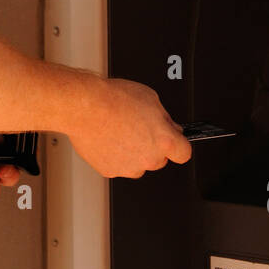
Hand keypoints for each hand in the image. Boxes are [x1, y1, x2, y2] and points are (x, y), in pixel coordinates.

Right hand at [68, 77, 191, 178]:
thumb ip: (163, 118)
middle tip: (139, 129)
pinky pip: (118, 165)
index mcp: (164, 141)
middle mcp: (149, 158)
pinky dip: (115, 156)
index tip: (174, 141)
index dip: (178, 145)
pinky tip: (108, 138)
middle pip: (159, 160)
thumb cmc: (114, 100)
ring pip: (138, 164)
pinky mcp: (110, 171)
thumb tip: (167, 126)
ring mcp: (129, 167)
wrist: (84, 107)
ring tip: (120, 132)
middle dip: (153, 147)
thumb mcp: (150, 98)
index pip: (183, 153)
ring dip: (134, 153)